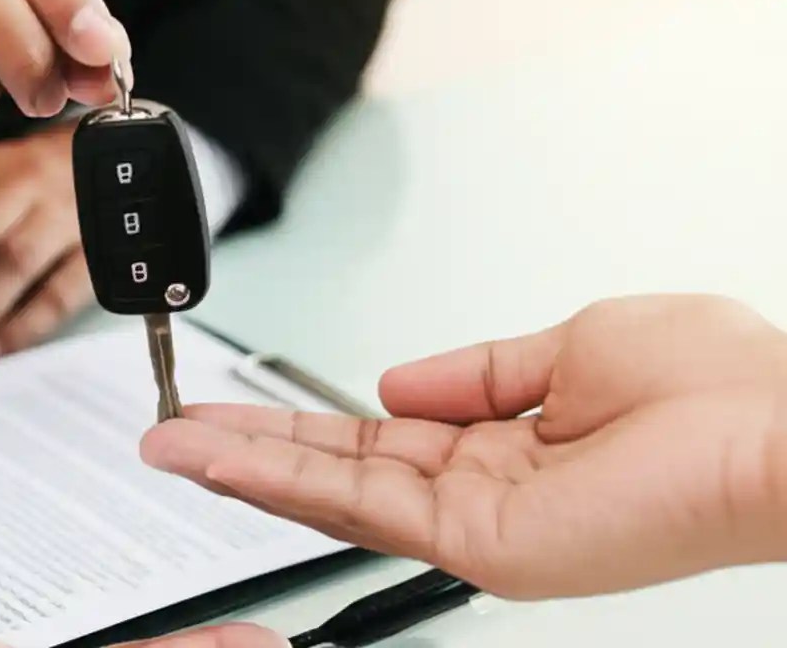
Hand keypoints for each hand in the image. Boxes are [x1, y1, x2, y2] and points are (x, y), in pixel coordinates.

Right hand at [142, 295, 786, 599]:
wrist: (781, 425)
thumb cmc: (715, 385)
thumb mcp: (568, 347)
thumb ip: (474, 371)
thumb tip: (395, 380)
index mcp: (501, 444)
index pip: (374, 435)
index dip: (298, 417)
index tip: (238, 400)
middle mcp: (479, 492)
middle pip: (337, 470)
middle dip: (247, 448)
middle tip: (167, 430)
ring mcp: (475, 525)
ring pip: (333, 495)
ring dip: (244, 466)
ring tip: (168, 445)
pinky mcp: (480, 545)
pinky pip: (363, 506)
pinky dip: (287, 480)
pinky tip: (231, 459)